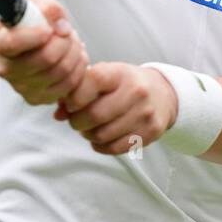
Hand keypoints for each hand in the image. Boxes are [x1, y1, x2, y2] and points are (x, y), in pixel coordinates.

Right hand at [0, 0, 88, 106]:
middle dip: (65, 41)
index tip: (47, 29)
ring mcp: (24, 88)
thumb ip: (49, 10)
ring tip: (71, 42)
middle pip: (47, 58)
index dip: (35, 35)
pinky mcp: (41, 98)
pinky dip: (78, 67)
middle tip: (67, 32)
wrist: (31, 41)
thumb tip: (62, 28)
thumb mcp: (39, 6)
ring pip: (63, 71)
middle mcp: (8, 71)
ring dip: (75, 52)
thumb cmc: (33, 23)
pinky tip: (74, 56)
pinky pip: (70, 84)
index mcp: (1, 45)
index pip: (14, 43)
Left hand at [57, 62, 178, 155]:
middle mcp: (135, 91)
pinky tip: (100, 139)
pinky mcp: (150, 132)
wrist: (162, 93)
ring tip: (89, 129)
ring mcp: (145, 113)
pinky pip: (116, 148)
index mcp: (120, 72)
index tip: (71, 104)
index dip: (74, 97)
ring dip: (89, 135)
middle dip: (77, 122)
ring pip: (103, 135)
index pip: (91, 82)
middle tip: (76, 121)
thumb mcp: (104, 78)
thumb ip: (78, 91)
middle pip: (94, 115)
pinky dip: (101, 146)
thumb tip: (58, 115)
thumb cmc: (123, 84)